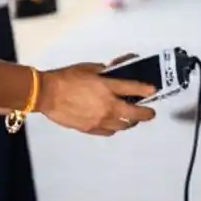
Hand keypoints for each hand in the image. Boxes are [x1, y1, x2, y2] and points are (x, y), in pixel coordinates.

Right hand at [37, 63, 156, 135]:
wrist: (46, 94)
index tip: (154, 91)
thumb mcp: (91, 68)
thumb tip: (119, 69)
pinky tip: (114, 123)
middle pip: (134, 114)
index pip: (134, 89)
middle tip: (150, 112)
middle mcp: (107, 106)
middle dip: (146, 114)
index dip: (147, 90)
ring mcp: (99, 120)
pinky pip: (109, 132)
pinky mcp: (89, 129)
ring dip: (130, 122)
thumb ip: (108, 71)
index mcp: (107, 88)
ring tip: (131, 118)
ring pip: (123, 126)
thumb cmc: (68, 77)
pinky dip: (115, 128)